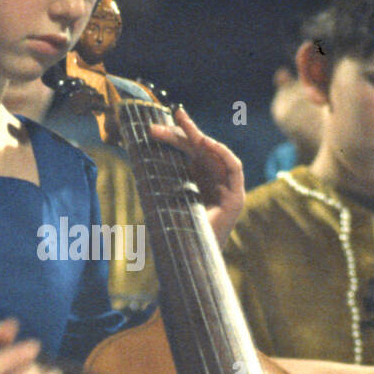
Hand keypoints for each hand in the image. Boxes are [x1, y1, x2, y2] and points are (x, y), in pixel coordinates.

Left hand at [148, 107, 244, 245]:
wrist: (190, 259)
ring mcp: (226, 189)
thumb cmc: (176, 233)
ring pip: (216, 154)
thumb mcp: (164, 200)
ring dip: (202, 138)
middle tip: (172, 114)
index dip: (178, 135)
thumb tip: (137, 161)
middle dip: (187, 131)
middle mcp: (213, 181)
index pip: (189, 152)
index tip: (162, 121)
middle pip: (201, 149)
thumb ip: (159, 183)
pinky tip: (207, 144)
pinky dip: (223, 154)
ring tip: (187, 126)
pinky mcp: (236, 198)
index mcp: (197, 181)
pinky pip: (234, 168)